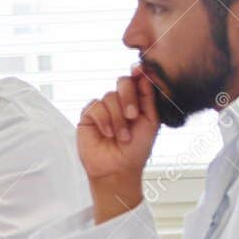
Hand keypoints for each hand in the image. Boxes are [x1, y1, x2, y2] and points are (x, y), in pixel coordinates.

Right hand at [78, 67, 160, 222]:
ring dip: (118, 119)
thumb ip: (148, 98)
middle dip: (129, 98)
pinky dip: (104, 121)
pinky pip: (96, 107)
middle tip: (133, 117)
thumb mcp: (150, 122)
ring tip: (121, 136)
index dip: (139, 74)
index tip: (141, 70)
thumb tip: (145, 74)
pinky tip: (108, 134)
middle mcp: (120, 103)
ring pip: (110, 97)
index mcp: (137, 103)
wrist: (118, 168)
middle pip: (123, 82)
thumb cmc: (137, 149)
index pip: (137, 81)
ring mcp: (104, 108)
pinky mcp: (89, 116)